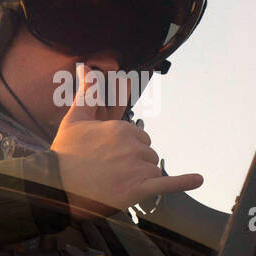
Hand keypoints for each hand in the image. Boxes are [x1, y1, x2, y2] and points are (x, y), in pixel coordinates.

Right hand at [50, 71, 202, 219]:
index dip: (126, 147)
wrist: (57, 187)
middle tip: (109, 170)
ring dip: (141, 175)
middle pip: (148, 152)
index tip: (108, 156)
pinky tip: (198, 179)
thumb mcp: (75, 119)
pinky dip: (183, 182)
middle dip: (135, 161)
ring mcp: (136, 167)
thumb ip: (87, 93)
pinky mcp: (139, 188)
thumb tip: (88, 66)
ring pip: (153, 168)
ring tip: (116, 182)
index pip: (138, 136)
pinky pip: (167, 184)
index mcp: (120, 128)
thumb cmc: (65, 154)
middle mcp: (131, 145)